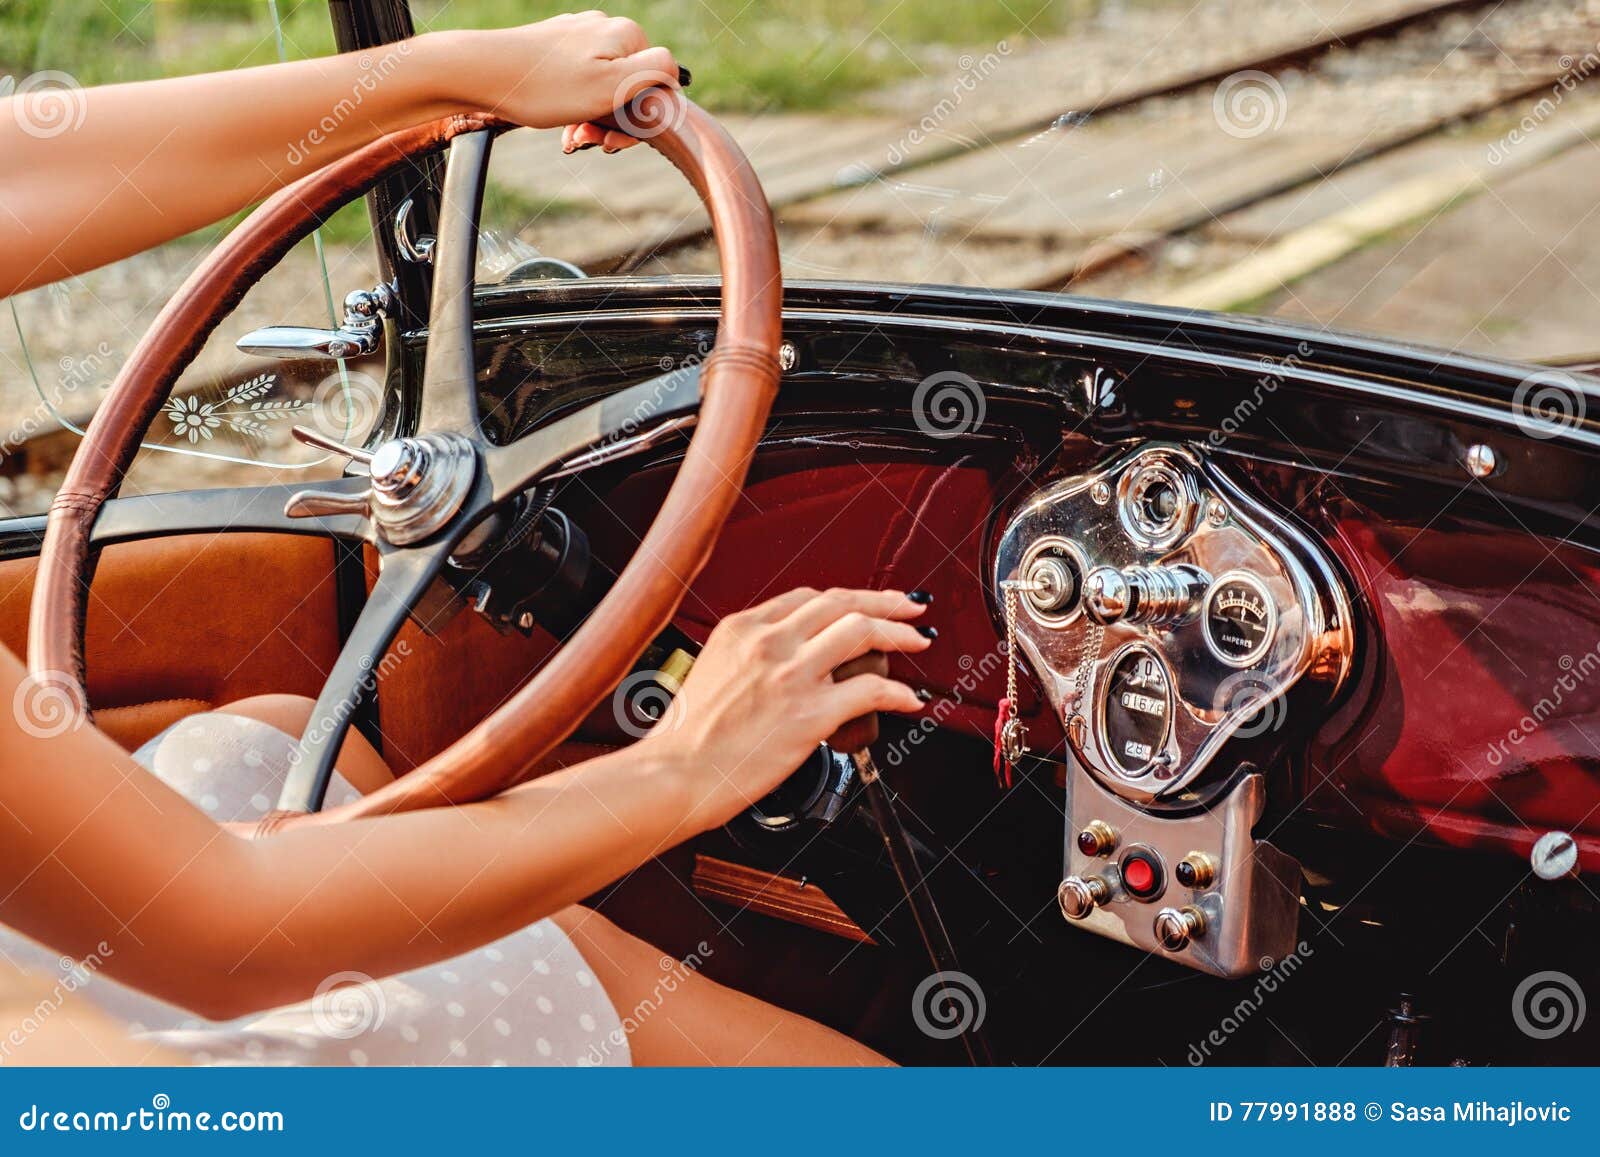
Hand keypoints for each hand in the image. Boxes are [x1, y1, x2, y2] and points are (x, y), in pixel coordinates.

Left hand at [429, 12, 677, 148]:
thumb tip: (677, 72)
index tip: (613, 142)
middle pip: (630, 87)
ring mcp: (579, 37)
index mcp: (626, 36)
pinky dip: (576, 109)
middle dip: (615, 122)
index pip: (659, 83)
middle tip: (587, 143)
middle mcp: (605, 29)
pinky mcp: (556, 48)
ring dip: (594, 120)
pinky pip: (581, 84)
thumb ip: (654, 73)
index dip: (642, 120)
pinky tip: (561, 124)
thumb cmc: (546, 87)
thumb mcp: (611, 86)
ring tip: (572, 139)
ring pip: (604, 90)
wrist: (481, 73)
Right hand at [641, 588, 934, 833]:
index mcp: (743, 628)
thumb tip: (784, 663)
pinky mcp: (810, 713)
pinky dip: (899, 692)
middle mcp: (770, 642)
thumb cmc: (687, 737)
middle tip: (911, 607)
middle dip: (885, 602)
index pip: (807, 598)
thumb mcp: (711, 670)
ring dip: (899, 634)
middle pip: (841, 604)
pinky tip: (910, 699)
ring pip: (862, 633)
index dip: (846, 598)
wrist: (674, 774)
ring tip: (918, 641)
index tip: (865, 603)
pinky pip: (871, 691)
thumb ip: (750, 658)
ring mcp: (792, 675)